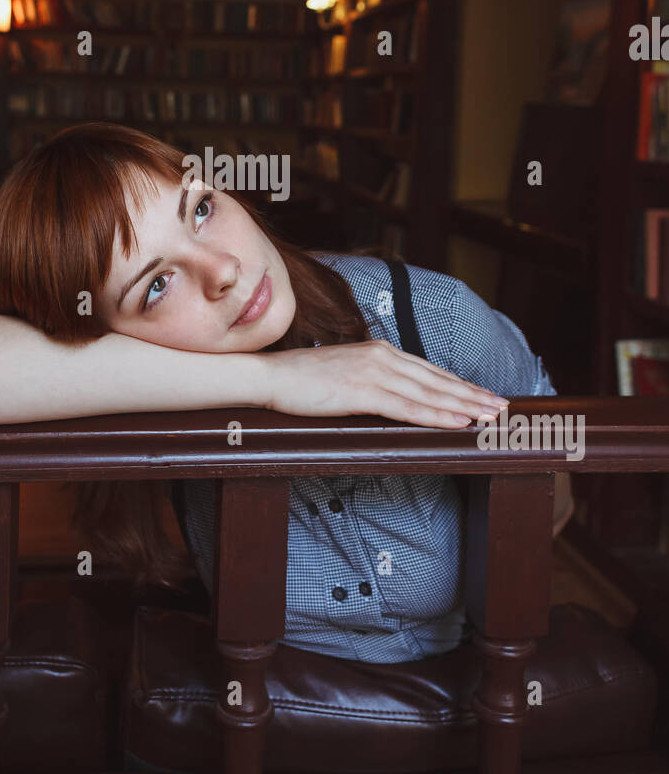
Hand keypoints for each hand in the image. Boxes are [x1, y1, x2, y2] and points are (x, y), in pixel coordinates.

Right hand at [260, 339, 507, 425]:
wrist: (271, 376)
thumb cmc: (303, 380)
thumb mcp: (346, 375)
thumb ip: (373, 381)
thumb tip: (396, 398)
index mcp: (380, 351)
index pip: (429, 371)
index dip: (460, 385)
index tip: (486, 395)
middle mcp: (382, 356)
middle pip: (437, 380)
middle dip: (473, 395)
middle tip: (502, 407)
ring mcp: (374, 373)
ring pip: (429, 393)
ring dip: (464, 406)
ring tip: (490, 416)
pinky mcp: (362, 392)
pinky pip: (407, 407)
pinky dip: (436, 415)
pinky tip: (457, 422)